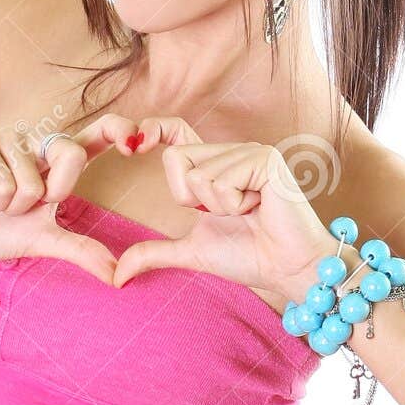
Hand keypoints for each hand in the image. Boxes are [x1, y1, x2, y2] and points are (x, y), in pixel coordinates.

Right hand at [0, 114, 147, 285]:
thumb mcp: (45, 241)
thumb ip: (83, 251)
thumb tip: (118, 277)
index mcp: (57, 160)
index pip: (96, 136)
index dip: (117, 130)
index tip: (134, 141)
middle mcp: (37, 143)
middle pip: (72, 155)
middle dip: (52, 193)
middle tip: (25, 204)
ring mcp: (9, 140)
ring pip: (35, 181)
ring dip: (15, 205)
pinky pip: (6, 183)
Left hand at [112, 136, 340, 301]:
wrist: (287, 269)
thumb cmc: (249, 256)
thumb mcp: (191, 252)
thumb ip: (155, 253)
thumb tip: (117, 275)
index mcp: (215, 165)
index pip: (176, 132)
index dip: (153, 129)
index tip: (132, 145)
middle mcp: (232, 151)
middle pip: (176, 158)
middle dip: (192, 199)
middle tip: (229, 213)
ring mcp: (250, 151)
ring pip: (198, 173)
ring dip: (218, 206)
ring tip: (249, 212)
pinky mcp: (265, 158)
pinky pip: (222, 179)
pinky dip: (235, 203)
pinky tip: (259, 207)